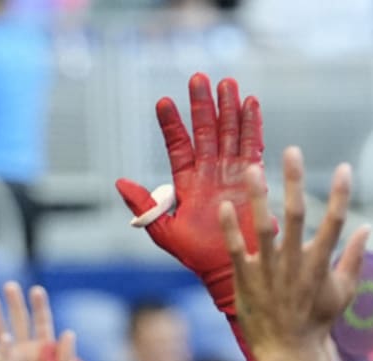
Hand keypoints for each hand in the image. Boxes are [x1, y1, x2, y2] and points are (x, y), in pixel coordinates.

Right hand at [0, 281, 82, 360]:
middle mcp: (25, 349)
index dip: (39, 307)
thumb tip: (69, 334)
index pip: (42, 322)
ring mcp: (9, 357)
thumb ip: (68, 358)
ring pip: (0, 331)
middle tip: (9, 286)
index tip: (35, 290)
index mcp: (44, 348)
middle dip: (14, 303)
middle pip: (19, 320)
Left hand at [117, 73, 264, 317]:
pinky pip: (253, 147)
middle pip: (205, 130)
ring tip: (227, 83)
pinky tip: (251, 104)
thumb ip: (145, 207)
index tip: (163, 102)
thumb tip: (119, 183)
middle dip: (202, 104)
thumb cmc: (196, 255)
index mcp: (187, 182)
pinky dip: (253, 126)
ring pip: (229, 133)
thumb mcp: (164, 232)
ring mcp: (232, 173)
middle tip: (198, 78)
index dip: (171, 124)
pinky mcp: (253, 179)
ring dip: (228, 108)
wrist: (229, 270)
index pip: (178, 145)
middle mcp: (210, 172)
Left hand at [221, 146, 369, 359]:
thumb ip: (355, 258)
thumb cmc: (317, 321)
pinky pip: (236, 250)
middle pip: (296, 216)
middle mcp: (295, 264)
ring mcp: (269, 272)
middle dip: (295, 182)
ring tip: (252, 168)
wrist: (288, 352)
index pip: (335, 223)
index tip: (345, 168)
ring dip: (258, 197)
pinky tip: (223, 205)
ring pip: (263, 228)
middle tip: (293, 150)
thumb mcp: (344, 291)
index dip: (341, 195)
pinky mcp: (246, 280)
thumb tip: (368, 228)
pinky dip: (230, 229)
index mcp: (320, 264)